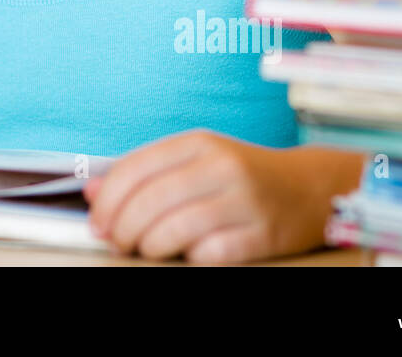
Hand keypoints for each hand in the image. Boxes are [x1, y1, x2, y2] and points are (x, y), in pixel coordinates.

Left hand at [83, 130, 362, 263]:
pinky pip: (211, 253)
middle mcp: (222, 166)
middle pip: (152, 200)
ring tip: (146, 249)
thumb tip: (92, 191)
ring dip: (149, 246)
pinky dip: (190, 258)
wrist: (310, 188)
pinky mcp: (263, 235)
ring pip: (176, 229)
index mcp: (199, 143)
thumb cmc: (242, 175)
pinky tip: (187, 253)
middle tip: (115, 241)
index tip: (96, 219)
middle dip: (122, 228)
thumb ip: (145, 171)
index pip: (136, 167)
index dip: (108, 198)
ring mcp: (245, 201)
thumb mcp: (194, 160)